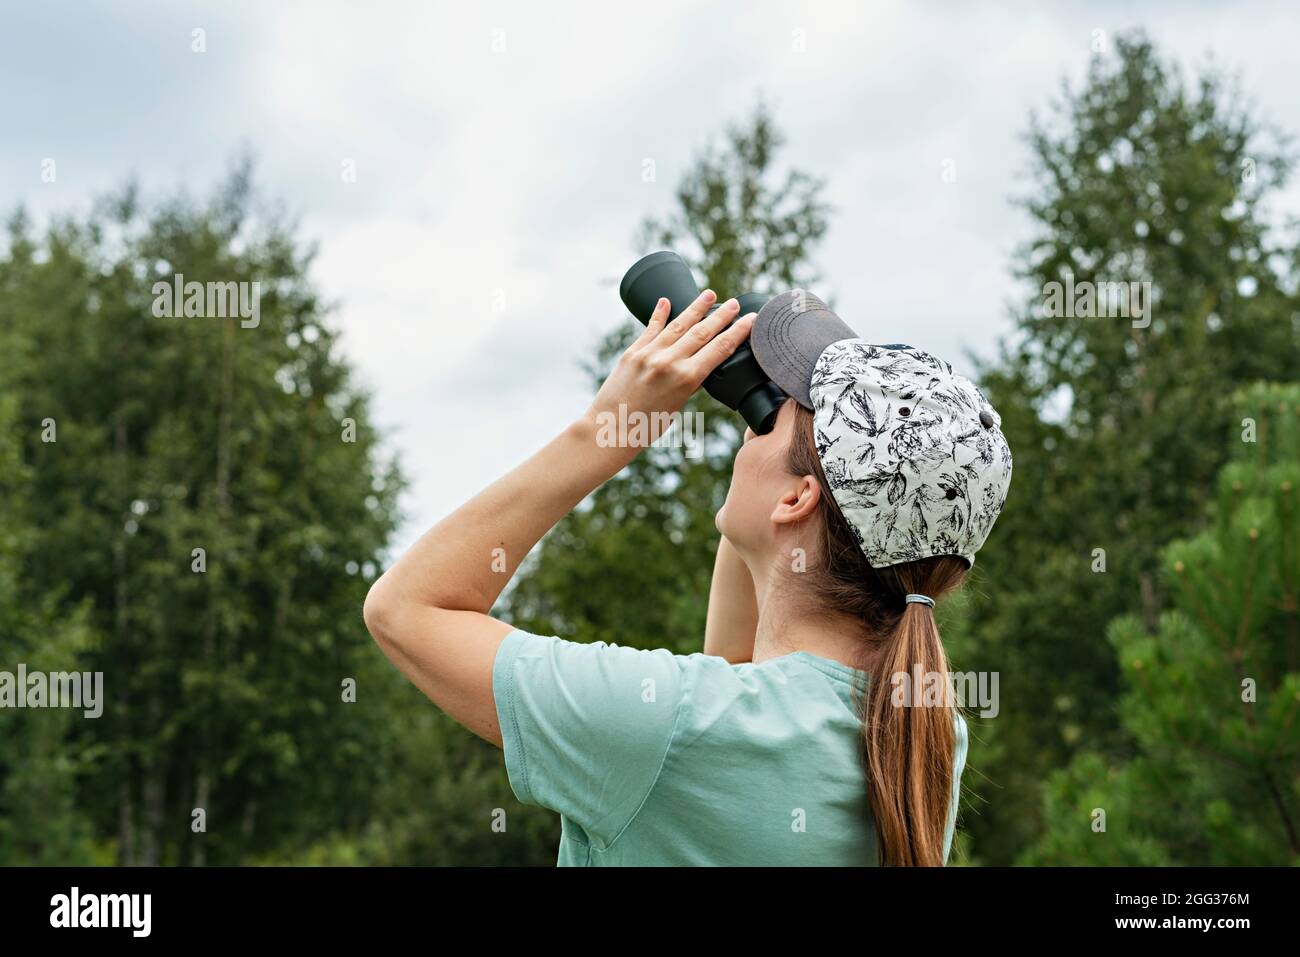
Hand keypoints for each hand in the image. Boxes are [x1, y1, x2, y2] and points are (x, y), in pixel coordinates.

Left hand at [582, 289, 755, 456]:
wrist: (610, 430)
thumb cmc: (646, 426)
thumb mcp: (677, 405)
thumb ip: (689, 381)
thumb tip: (699, 364)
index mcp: (686, 379)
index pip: (719, 349)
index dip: (738, 332)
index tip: (750, 319)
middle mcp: (669, 362)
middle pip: (702, 332)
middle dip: (721, 315)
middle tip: (735, 303)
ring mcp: (649, 354)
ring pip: (678, 324)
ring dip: (696, 308)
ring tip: (709, 294)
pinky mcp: (631, 352)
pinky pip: (650, 329)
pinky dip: (659, 314)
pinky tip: (667, 301)